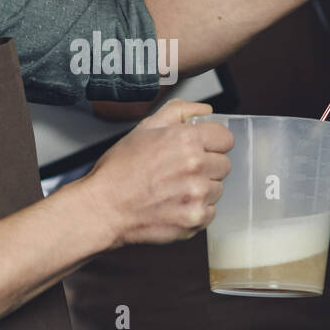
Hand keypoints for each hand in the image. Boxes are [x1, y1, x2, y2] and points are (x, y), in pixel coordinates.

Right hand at [81, 100, 233, 247]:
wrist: (103, 208)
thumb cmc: (118, 170)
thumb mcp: (144, 129)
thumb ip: (179, 111)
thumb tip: (206, 110)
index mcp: (186, 140)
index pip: (226, 139)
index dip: (212, 144)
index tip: (201, 150)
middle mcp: (196, 166)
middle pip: (224, 165)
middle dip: (206, 167)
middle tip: (179, 172)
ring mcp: (197, 194)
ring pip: (217, 189)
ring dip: (201, 190)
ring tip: (173, 190)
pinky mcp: (195, 219)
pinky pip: (210, 213)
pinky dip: (195, 211)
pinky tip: (173, 206)